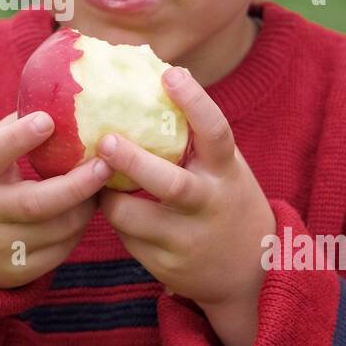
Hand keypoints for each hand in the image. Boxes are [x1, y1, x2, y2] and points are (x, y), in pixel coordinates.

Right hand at [0, 111, 112, 288]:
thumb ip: (14, 129)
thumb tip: (61, 95)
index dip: (18, 138)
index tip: (47, 120)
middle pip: (35, 202)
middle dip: (76, 185)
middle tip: (106, 165)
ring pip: (56, 229)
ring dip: (85, 207)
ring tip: (100, 187)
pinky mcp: (14, 272)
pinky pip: (59, 252)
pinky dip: (77, 230)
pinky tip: (83, 212)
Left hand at [95, 67, 275, 315]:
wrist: (251, 273)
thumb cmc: (225, 199)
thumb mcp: (223, 167)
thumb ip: (196, 136)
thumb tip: (158, 72)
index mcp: (225, 172)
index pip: (216, 132)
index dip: (195, 101)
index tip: (171, 73)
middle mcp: (208, 204)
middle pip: (171, 184)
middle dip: (134, 162)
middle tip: (105, 140)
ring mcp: (187, 238)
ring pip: (132, 216)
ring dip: (107, 195)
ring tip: (94, 175)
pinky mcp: (165, 265)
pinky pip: (126, 237)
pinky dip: (115, 220)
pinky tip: (113, 206)